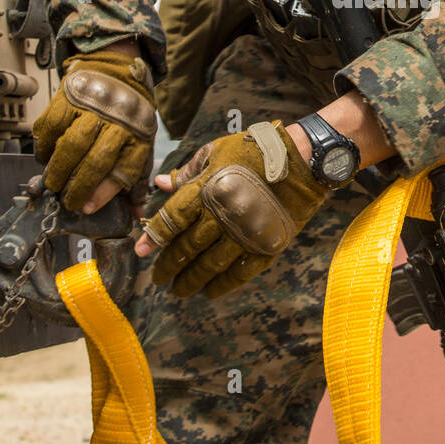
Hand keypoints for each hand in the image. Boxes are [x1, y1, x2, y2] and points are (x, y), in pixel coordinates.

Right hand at [32, 48, 156, 212]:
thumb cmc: (128, 117)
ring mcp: (93, 109)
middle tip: (67, 200)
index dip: (104, 193)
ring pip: (72, 145)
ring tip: (53, 183)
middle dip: (78, 187)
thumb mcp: (141, 144)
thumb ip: (137, 179)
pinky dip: (44, 144)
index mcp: (137, 137)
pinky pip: (52, 125)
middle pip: (96, 161)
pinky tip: (44, 156)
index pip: (123, 170)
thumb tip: (136, 215)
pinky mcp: (70, 98)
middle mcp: (117, 123)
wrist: (117, 74)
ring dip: (59, 169)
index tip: (88, 207)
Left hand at [134, 120, 331, 298]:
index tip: (141, 251)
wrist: (302, 160)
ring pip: (210, 264)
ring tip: (179, 290)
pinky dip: (224, 285)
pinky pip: (241, 271)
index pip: (172, 219)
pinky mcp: (266, 244)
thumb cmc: (254, 150)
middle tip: (158, 279)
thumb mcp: (216, 152)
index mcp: (206, 189)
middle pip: (188, 247)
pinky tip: (210, 292)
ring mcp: (245, 232)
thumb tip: (160, 184)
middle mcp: (222, 214)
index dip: (155, 237)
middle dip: (169, 265)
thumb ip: (188, 172)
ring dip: (192, 280)